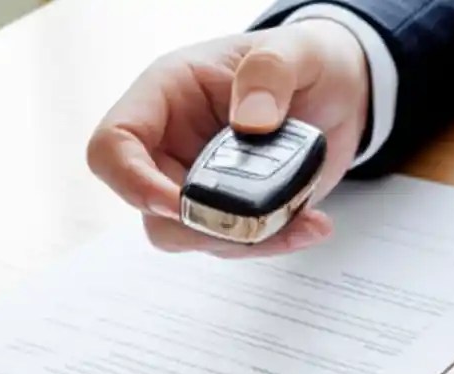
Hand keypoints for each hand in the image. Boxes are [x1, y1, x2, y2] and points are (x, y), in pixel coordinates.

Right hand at [86, 20, 369, 257]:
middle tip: (257, 220)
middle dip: (202, 225)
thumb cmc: (303, 62)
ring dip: (244, 239)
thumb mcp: (295, 51)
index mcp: (167, 95)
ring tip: (303, 221)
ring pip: (193, 236)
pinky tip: (311, 224)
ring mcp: (199, 182)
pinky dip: (273, 242)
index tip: (179, 202)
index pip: (113, 146)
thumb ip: (270, 74)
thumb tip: (251, 122)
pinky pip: (235, 242)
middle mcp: (173, 144)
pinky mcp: (232, 209)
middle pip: (151, 208)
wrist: (340, 91)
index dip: (134, 182)